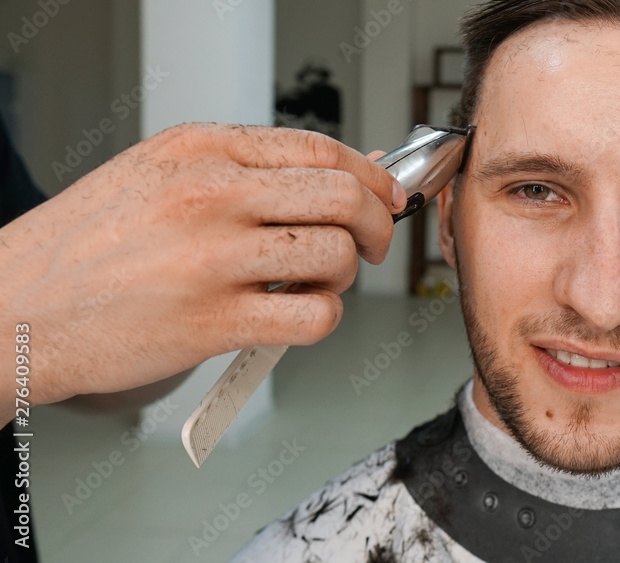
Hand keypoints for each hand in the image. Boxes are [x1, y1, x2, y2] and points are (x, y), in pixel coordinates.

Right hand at [0, 123, 403, 421]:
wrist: (15, 307)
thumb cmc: (87, 245)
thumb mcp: (161, 176)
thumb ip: (249, 172)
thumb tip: (346, 174)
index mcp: (200, 149)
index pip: (322, 149)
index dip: (371, 176)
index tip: (385, 196)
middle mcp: (211, 195)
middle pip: (344, 197)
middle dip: (375, 225)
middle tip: (368, 245)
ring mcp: (214, 258)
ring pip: (337, 256)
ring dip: (343, 276)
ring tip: (313, 283)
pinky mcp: (214, 321)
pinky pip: (315, 316)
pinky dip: (322, 318)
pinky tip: (292, 315)